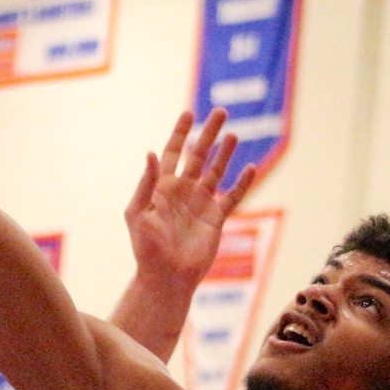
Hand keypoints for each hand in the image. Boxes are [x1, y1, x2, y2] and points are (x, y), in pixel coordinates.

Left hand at [125, 109, 256, 289]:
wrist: (165, 277)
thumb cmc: (146, 248)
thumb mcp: (138, 214)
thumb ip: (145, 184)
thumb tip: (151, 153)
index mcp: (162, 188)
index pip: (172, 154)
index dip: (180, 133)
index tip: (188, 113)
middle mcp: (182, 192)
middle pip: (198, 156)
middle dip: (208, 134)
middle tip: (220, 112)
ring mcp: (200, 204)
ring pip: (216, 172)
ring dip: (225, 153)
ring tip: (233, 134)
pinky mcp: (216, 219)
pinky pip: (232, 197)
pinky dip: (242, 183)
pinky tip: (251, 167)